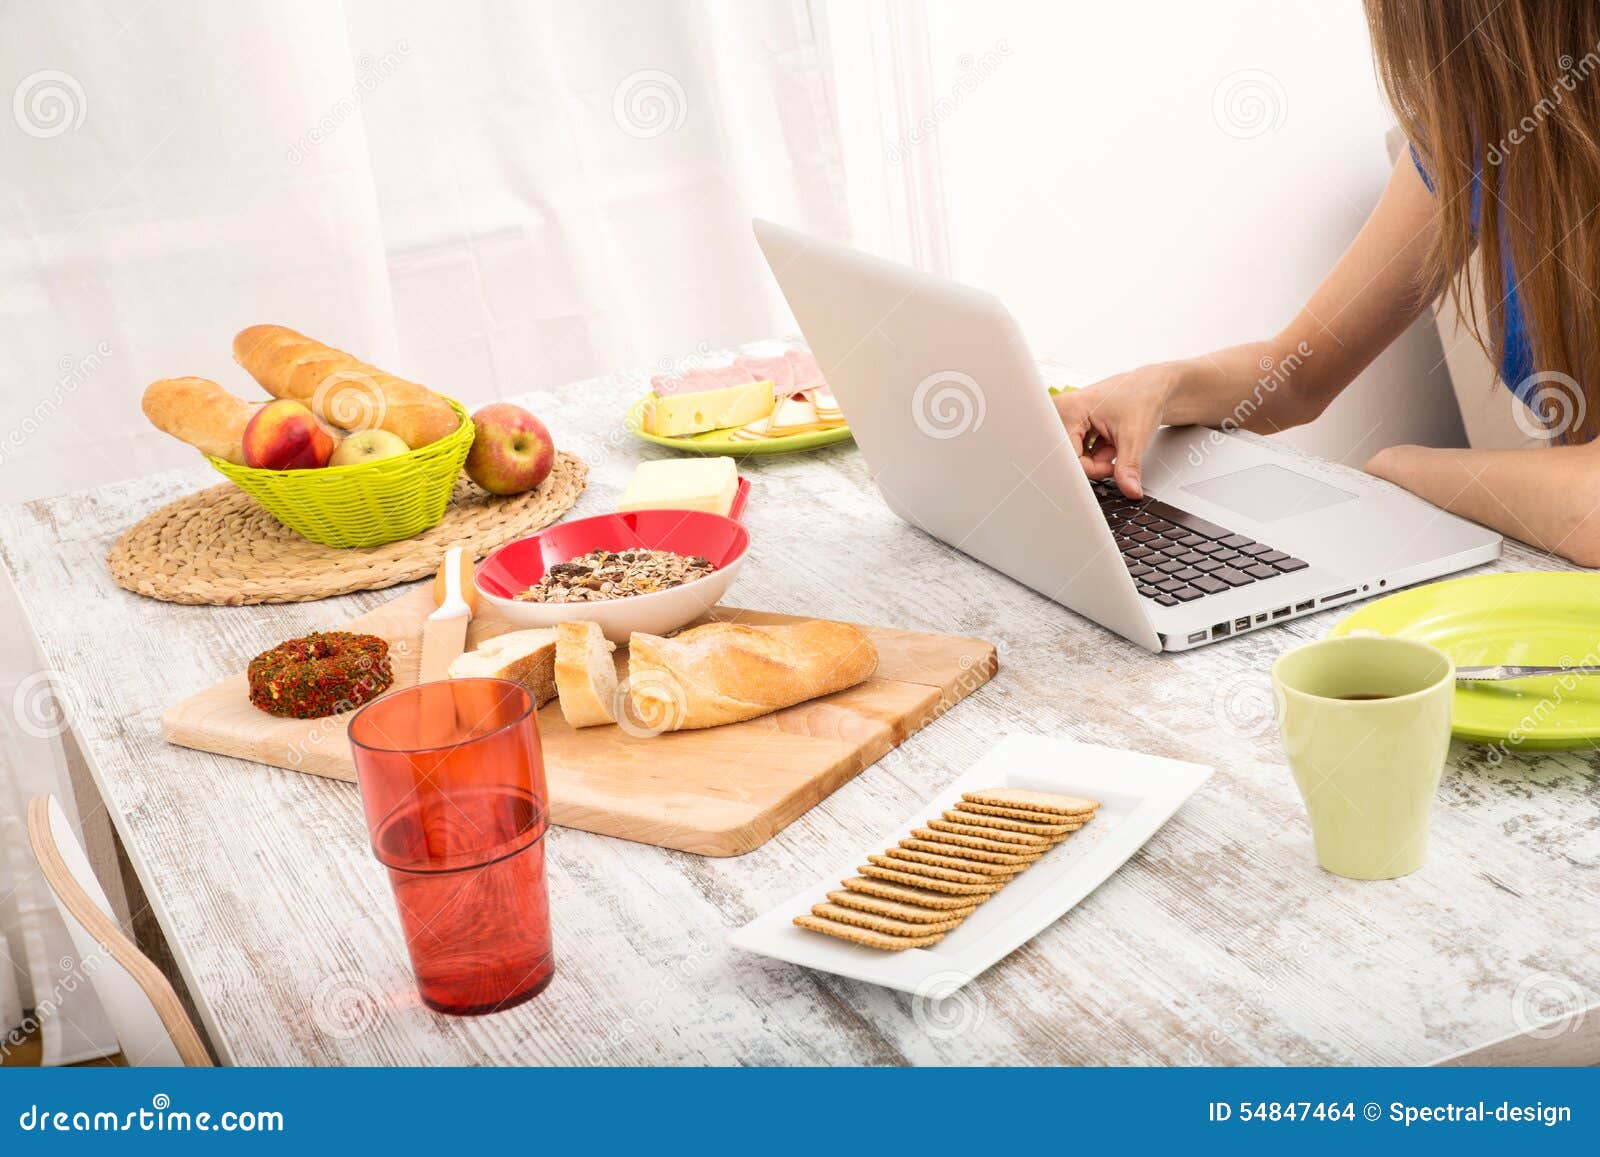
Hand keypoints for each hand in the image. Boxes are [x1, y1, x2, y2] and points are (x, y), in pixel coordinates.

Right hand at [1053, 362, 1186, 497]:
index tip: (1112, 468)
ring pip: (1076, 457)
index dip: (1093, 469)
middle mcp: (1061, 412)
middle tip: (1114, 448)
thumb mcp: (1135, 436)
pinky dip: (1097, 452)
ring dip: (1098, 457)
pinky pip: (1079, 451)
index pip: (1069, 458)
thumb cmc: (1142, 397)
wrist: (1152, 387)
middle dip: (1096, 461)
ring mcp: (1066, 418)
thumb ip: (1129, 468)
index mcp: (1068, 409)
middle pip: (1070, 458)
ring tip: (1112, 440)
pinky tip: (1107, 439)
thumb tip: (1130, 491)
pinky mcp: (1073, 424)